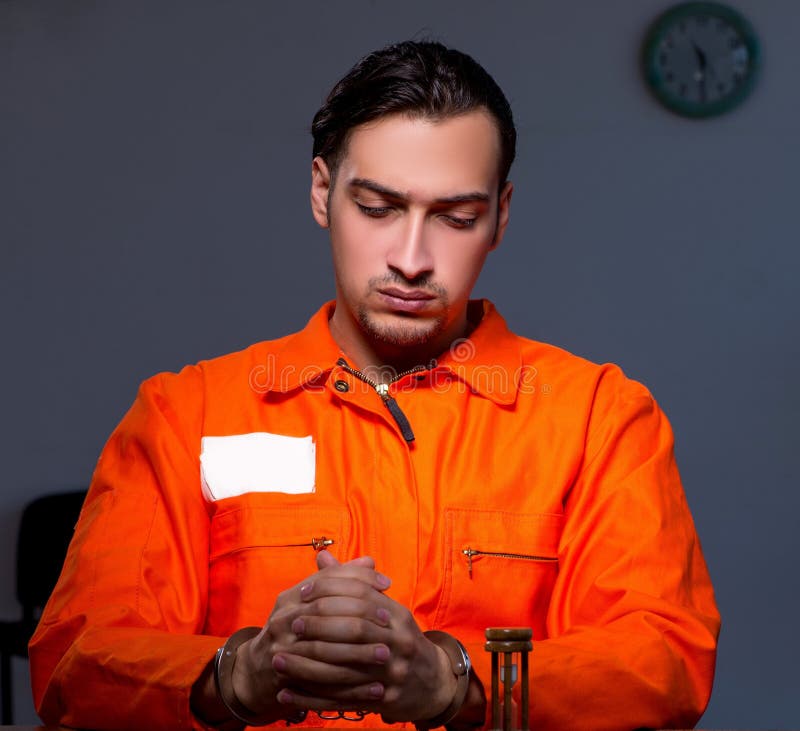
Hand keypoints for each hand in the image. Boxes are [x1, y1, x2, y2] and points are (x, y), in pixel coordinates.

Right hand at [230, 551, 390, 721]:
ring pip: (325, 649)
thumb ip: (339, 581)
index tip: (386, 585)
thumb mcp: (310, 601)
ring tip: (386, 654)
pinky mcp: (287, 680)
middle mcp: (284, 620)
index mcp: (291, 597)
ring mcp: (282, 650)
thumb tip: (369, 562)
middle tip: (389, 620)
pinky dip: (351, 690)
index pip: (327, 579)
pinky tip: (375, 689)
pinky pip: (324, 686)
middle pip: (326, 611)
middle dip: (360, 615)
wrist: (257, 671)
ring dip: (359, 653)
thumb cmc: (293, 629)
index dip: (359, 578)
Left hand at [272, 552, 457, 723]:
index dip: (330, 590)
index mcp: (396, 615)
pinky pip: (340, 700)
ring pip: (343, 668)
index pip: (361, 593)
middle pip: (353, 628)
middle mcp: (398, 641)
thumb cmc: (399, 640)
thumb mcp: (384, 610)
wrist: (432, 683)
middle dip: (318, 626)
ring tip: (277, 660)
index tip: (303, 592)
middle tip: (291, 625)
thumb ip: (352, 584)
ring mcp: (392, 673)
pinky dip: (311, 699)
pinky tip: (286, 695)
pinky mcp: (383, 701)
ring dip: (306, 666)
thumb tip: (322, 557)